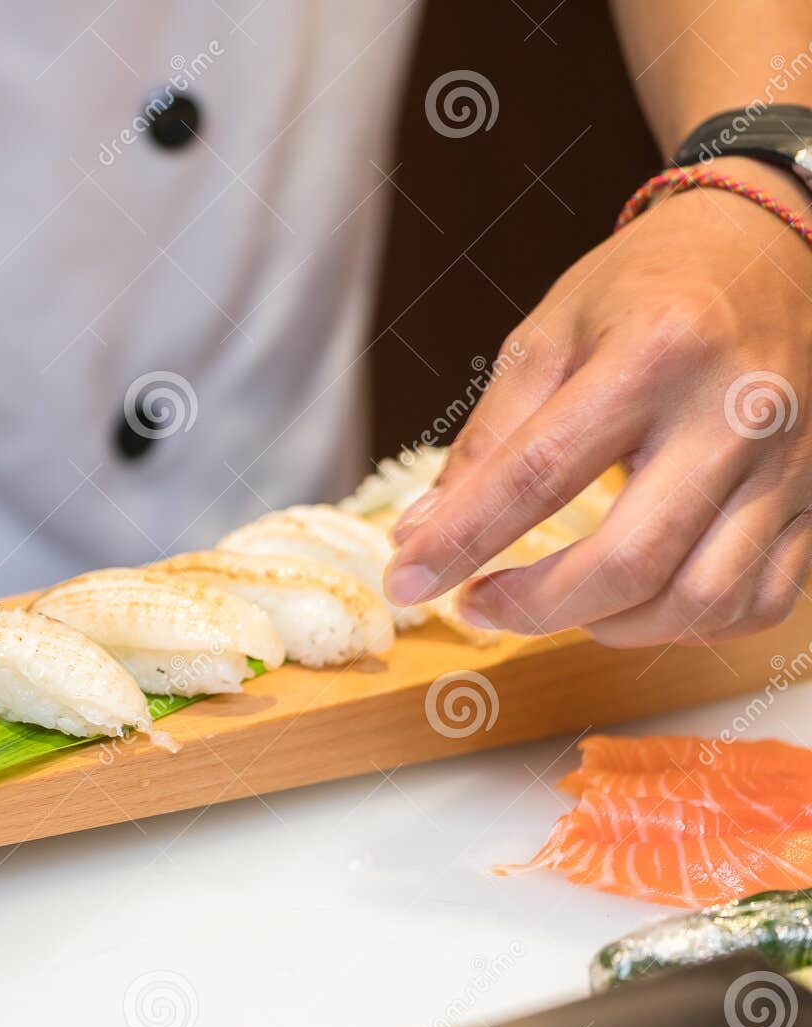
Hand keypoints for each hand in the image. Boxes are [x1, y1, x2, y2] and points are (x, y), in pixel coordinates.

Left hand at [385, 160, 811, 646]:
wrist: (770, 248)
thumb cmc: (648, 288)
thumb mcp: (548, 337)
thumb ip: (488, 441)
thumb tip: (423, 532)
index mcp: (658, 352)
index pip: (540, 475)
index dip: (463, 541)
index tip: (406, 579)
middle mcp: (738, 411)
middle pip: (631, 560)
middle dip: (535, 607)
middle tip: (477, 606)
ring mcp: (793, 462)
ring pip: (698, 599)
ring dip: (607, 625)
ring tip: (553, 604)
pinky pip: (758, 601)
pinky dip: (684, 625)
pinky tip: (632, 604)